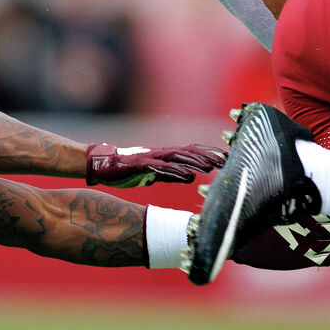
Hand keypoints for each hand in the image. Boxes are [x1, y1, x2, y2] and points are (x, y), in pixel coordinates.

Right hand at [86, 142, 225, 187]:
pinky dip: (177, 171)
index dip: (209, 153)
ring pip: (178, 156)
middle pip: (189, 151)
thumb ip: (172, 175)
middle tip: (226, 162)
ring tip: (212, 167)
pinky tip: (189, 176)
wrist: (102, 166)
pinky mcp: (142, 164)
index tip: (226, 158)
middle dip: (208, 156)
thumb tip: (191, 178)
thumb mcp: (154, 175)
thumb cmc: (128, 170)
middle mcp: (161, 153)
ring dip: (195, 162)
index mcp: (165, 154)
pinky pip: (162, 168)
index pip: (191, 151)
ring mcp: (152, 157)